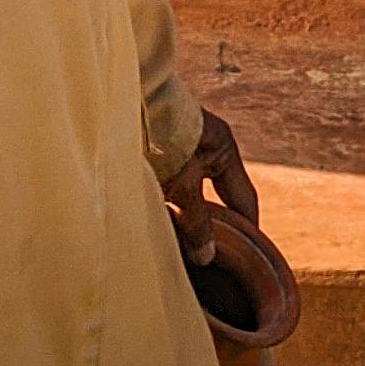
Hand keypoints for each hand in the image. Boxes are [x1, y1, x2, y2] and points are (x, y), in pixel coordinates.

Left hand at [162, 108, 258, 266]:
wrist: (115, 105)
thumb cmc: (156, 137)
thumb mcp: (182, 185)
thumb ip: (197, 222)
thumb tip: (207, 256)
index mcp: (222, 148)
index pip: (244, 198)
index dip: (248, 230)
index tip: (249, 260)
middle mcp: (204, 145)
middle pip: (218, 196)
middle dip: (216, 226)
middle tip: (213, 259)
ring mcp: (179, 147)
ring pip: (190, 193)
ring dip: (188, 217)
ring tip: (183, 249)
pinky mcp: (153, 150)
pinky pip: (169, 187)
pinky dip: (168, 206)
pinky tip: (159, 224)